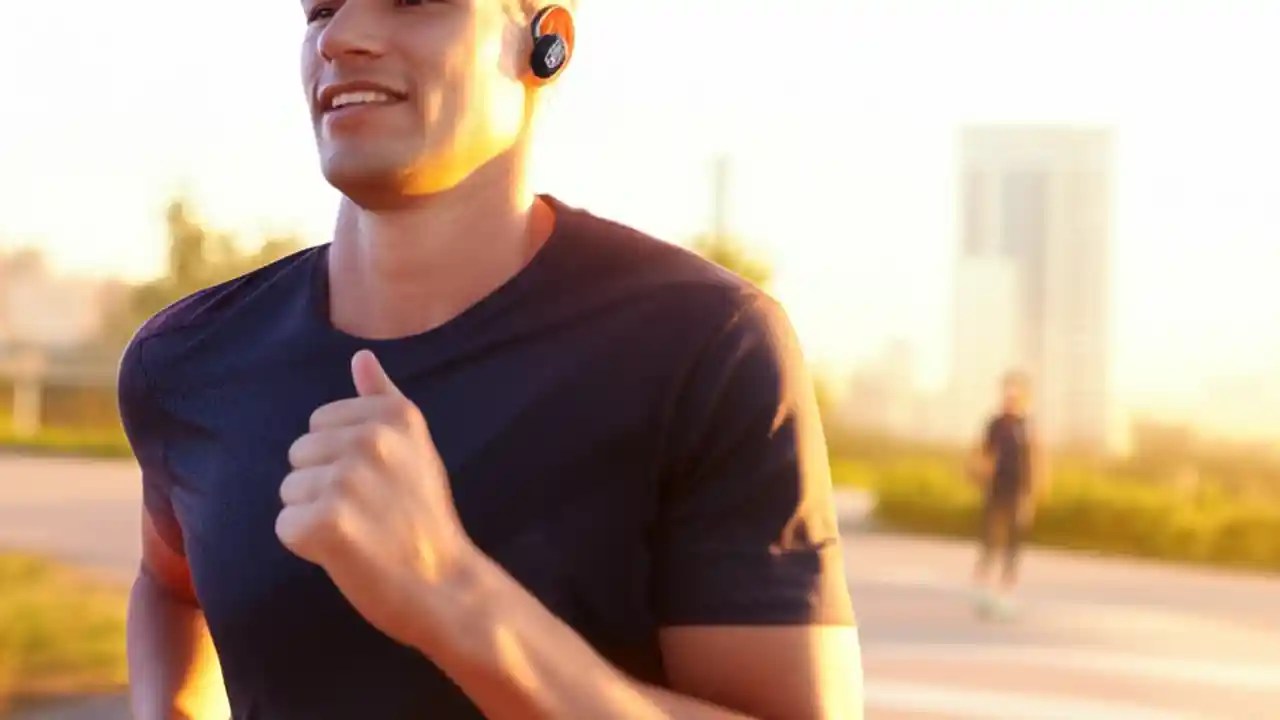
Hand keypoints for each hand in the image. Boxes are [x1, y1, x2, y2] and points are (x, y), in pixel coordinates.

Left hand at [276, 349, 475, 647]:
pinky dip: (307, 547)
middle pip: (299, 455)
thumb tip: (361, 356)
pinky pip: (286, 526)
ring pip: (289, 491)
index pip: (319, 424)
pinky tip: (345, 553)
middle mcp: (371, 439)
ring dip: (314, 517)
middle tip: (368, 513)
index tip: (377, 485)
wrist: (444, 584)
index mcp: (393, 415)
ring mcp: (348, 479)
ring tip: (358, 533)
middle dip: (322, 487)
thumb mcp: (416, 447)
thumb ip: (383, 400)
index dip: (339, 459)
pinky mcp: (326, 522)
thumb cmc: (424, 517)